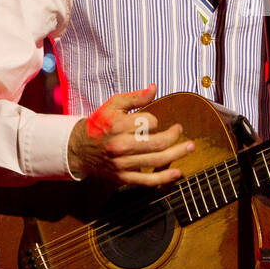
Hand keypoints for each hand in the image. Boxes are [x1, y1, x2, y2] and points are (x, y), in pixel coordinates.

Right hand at [67, 84, 193, 185]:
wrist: (79, 149)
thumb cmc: (99, 124)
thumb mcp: (113, 105)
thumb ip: (135, 97)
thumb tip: (154, 87)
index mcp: (118, 126)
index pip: (149, 122)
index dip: (154, 120)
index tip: (152, 121)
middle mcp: (120, 146)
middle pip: (157, 142)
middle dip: (174, 136)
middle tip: (180, 130)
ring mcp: (122, 164)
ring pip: (156, 161)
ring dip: (177, 153)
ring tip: (190, 147)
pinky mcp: (123, 178)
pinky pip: (147, 181)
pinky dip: (165, 178)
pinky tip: (178, 173)